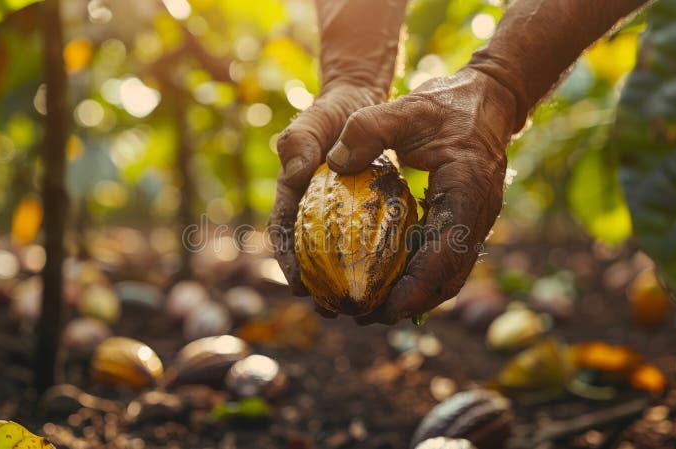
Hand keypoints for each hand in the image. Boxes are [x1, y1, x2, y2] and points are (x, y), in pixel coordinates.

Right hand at [268, 84, 383, 308]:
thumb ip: (300, 140)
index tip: (299, 287)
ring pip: (338, 256)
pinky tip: (392, 284)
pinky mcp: (362, 214)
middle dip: (318, 286)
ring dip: (347, 283)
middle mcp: (311, 209)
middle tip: (332, 310)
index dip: (288, 262)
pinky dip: (375, 264)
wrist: (359, 104)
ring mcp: (337, 214)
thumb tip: (295, 171)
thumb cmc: (333, 111)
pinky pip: (367, 244)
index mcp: (292, 193)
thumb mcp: (315, 119)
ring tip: (362, 310)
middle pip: (309, 255)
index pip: (283, 232)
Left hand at [325, 68, 517, 323]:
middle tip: (363, 317)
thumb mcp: (406, 108)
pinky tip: (385, 282)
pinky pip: (443, 261)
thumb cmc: (448, 104)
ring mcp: (475, 222)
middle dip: (408, 306)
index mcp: (467, 192)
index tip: (381, 310)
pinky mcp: (466, 222)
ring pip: (447, 276)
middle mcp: (477, 216)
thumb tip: (334, 163)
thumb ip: (368, 129)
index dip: (414, 290)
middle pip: (447, 279)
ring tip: (369, 310)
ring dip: (412, 298)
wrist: (490, 100)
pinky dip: (417, 278)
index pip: (444, 256)